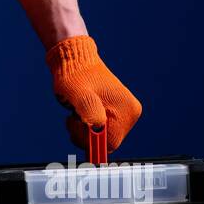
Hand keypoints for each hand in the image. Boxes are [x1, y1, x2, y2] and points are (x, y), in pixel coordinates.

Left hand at [45, 34, 141, 154]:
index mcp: (127, 110)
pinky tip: (79, 113)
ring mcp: (123, 113)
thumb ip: (88, 109)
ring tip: (75, 113)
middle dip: (85, 135)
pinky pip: (99, 131)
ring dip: (84, 131)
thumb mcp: (78, 93)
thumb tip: (98, 125)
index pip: (111, 142)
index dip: (90, 140)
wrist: (74, 60)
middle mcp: (130, 113)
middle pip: (107, 142)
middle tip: (73, 118)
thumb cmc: (75, 76)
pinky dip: (86, 127)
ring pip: (101, 138)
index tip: (75, 123)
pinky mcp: (115, 113)